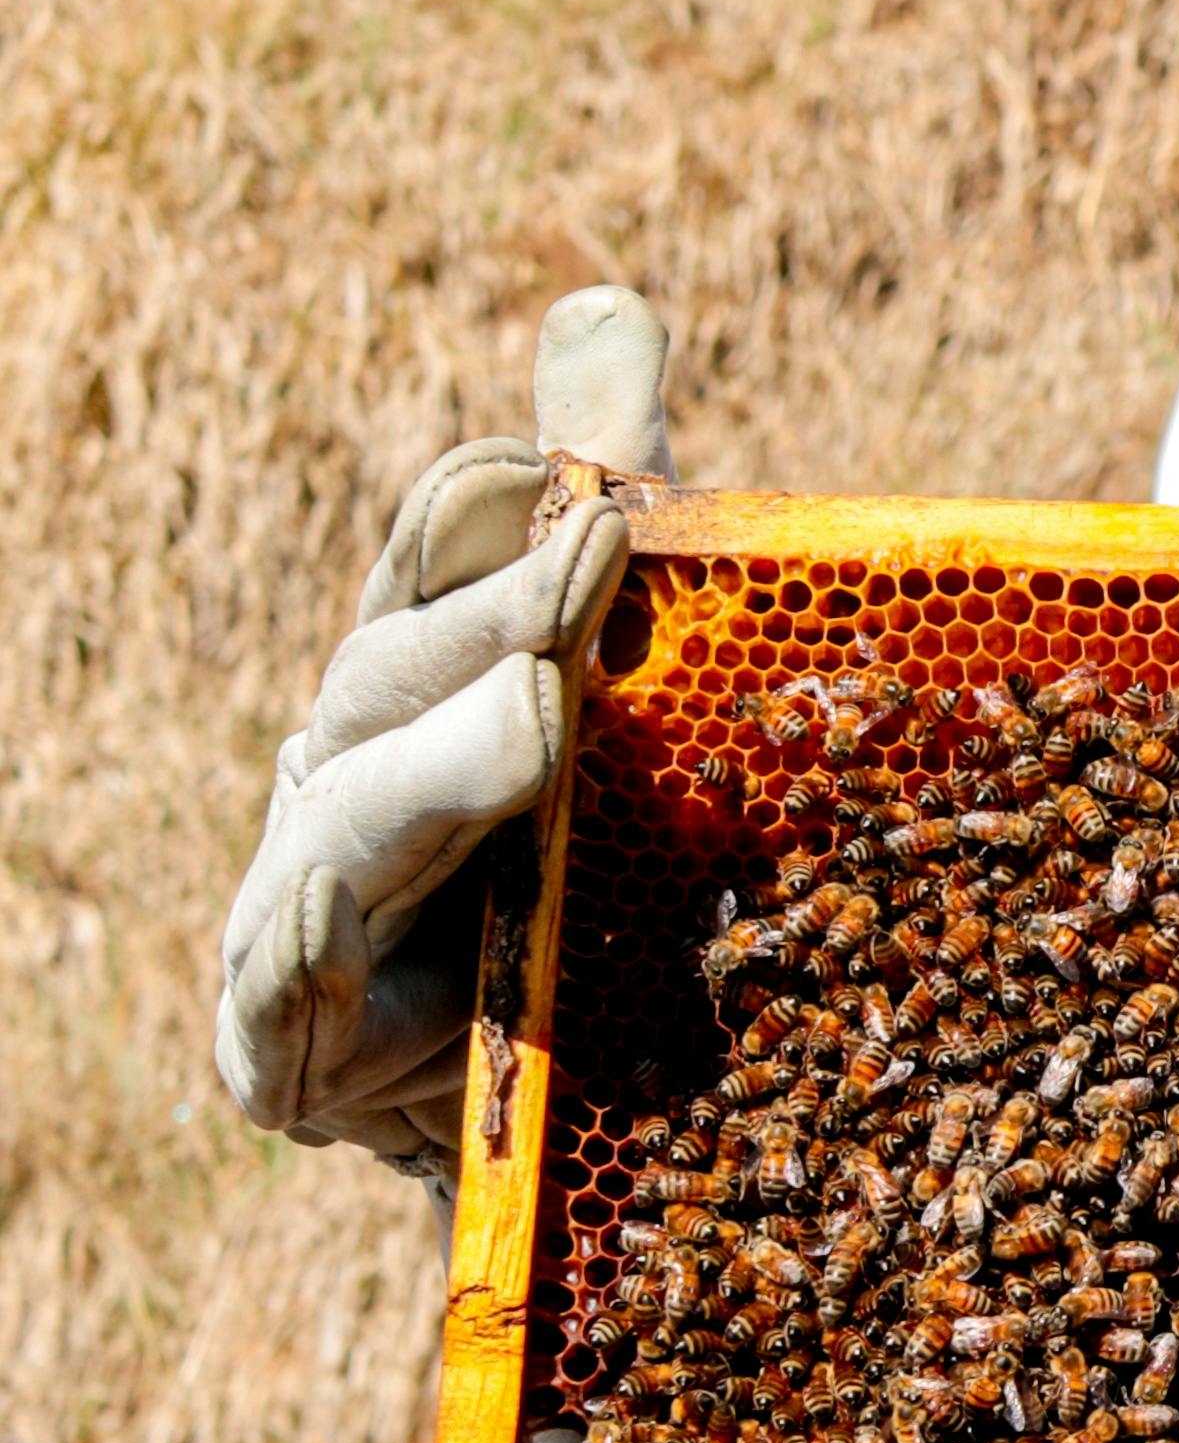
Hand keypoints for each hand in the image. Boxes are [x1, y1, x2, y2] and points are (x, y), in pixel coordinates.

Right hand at [214, 290, 673, 1174]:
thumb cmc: (584, 887)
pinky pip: (290, 997)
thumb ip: (603, 510)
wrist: (556, 1132)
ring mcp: (300, 911)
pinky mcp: (285, 1051)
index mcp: (420, 691)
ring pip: (358, 819)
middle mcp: (344, 781)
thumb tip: (604, 310)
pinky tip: (329, 922)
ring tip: (540, 708)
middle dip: (494, 612)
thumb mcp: (629, 706)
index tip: (565, 463)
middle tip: (597, 546)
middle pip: (401, 675)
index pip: (442, 571)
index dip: (491, 516)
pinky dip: (310, 956)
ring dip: (443, 760)